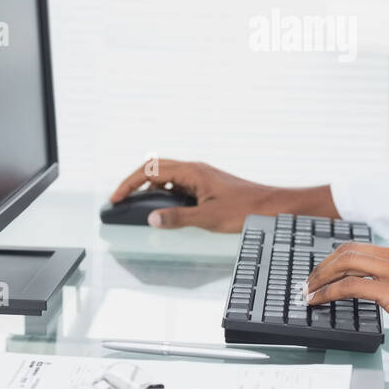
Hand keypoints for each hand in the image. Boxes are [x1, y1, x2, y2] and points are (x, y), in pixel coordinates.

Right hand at [110, 158, 337, 232]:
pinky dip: (165, 194)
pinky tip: (165, 210)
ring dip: (150, 189)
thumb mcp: (208, 218)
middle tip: (120, 200)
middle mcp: (195, 170)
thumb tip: (151, 218)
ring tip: (136, 206)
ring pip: (167, 177)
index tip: (115, 198)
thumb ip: (178, 218)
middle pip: (155, 169)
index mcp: (192, 171)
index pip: (150, 170)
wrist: (272, 206)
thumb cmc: (245, 209)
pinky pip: (179, 185)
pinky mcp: (208, 186)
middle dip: (135, 183)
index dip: (129, 183)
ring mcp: (202, 177)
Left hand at [305, 241, 388, 358]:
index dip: (340, 260)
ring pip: (346, 262)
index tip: (327, 273)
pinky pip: (351, 285)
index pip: (366, 249)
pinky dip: (329, 292)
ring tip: (307, 291)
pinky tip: (318, 301)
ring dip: (321, 276)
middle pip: (350, 250)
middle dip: (324, 265)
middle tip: (310, 282)